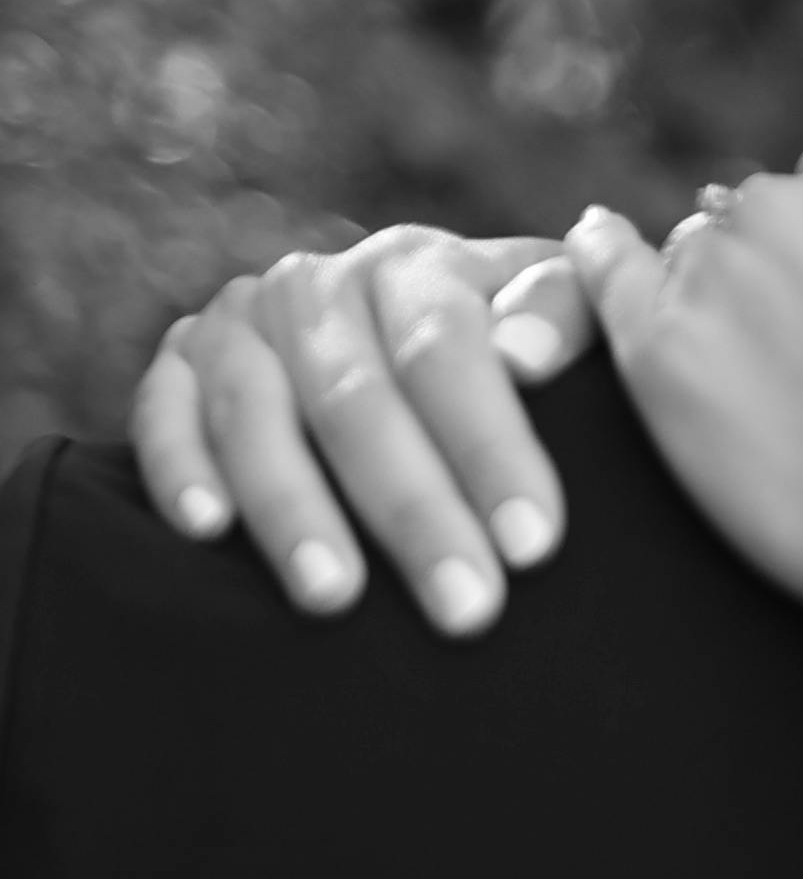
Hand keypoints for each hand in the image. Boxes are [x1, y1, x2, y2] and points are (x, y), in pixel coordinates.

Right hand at [132, 228, 594, 632]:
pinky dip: (177, 466)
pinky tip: (206, 530)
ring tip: (336, 600)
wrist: (402, 331)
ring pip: (256, 414)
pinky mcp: (179, 363)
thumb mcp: (561, 319)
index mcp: (418, 267)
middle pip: (358, 400)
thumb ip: (566, 317)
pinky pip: (161, 411)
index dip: (491, 449)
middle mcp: (318, 286)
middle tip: (466, 610)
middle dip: (413, 512)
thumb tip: (525, 361)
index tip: (535, 546)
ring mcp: (239, 323)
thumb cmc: (510, 347)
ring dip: (293, 510)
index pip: (448, 353)